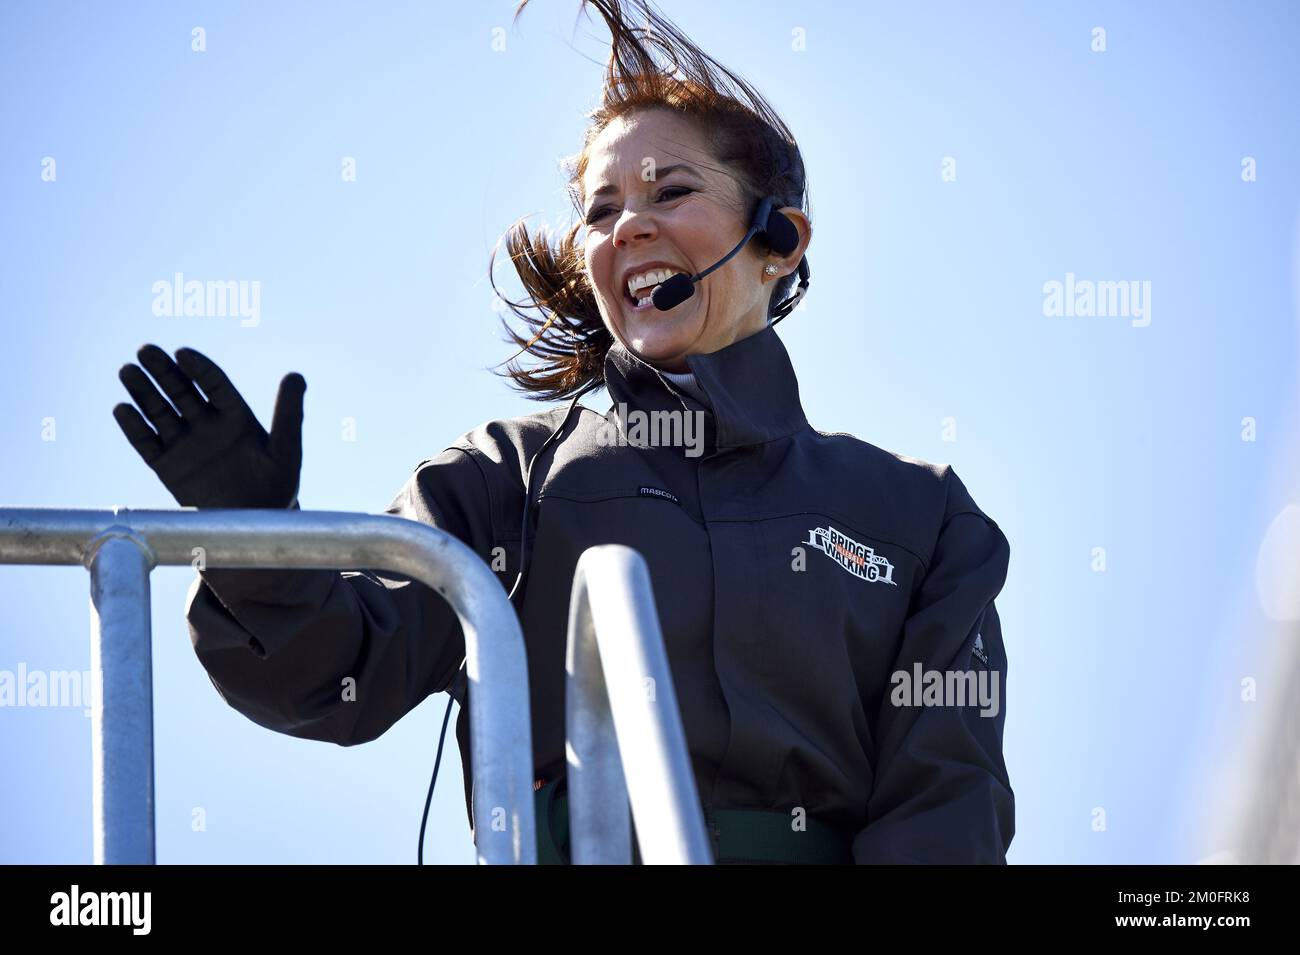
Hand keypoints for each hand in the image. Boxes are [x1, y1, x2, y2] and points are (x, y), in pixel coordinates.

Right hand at [112, 344, 305, 508]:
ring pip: (159, 412)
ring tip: (127, 370)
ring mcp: (185, 444)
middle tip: (145, 350)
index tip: (182, 352)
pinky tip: (122, 408)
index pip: (214, 384)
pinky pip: (146, 444)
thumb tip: (297, 375)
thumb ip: (289, 414)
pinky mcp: (168, 467)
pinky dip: (134, 427)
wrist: (254, 525)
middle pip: (181, 391)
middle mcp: (207, 425)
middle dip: (163, 371)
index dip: (198, 368)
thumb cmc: (277, 488)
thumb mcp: (286, 449)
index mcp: (236, 416)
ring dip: (143, 392)